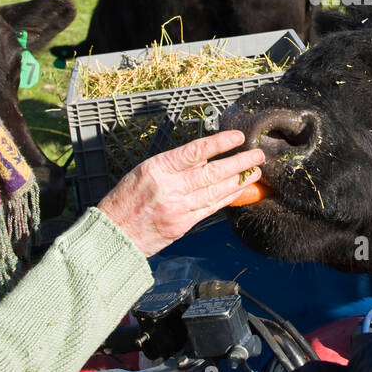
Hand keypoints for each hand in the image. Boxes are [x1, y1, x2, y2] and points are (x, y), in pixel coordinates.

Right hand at [97, 130, 264, 257]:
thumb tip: (204, 157)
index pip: (195, 151)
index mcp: (157, 168)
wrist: (113, 234)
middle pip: (212, 172)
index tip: (237, 137)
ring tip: (255, 172)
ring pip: (216, 191)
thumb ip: (173, 165)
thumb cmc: (126, 200)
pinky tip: (239, 191)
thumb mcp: (144, 172)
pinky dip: (227, 198)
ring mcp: (178, 207)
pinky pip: (211, 208)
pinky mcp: (183, 224)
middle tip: (257, 155)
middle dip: (239, 163)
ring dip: (239, 180)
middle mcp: (169, 187)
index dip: (219, 143)